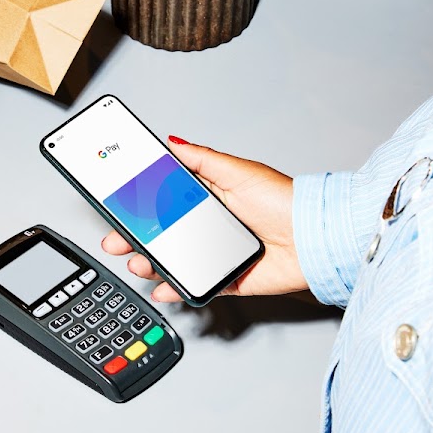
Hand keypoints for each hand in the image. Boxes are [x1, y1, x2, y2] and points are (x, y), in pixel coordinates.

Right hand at [101, 138, 306, 302]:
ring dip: (151, 264)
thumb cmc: (285, 202)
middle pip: (163, 234)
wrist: (316, 240)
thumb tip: (173, 143)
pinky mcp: (229, 278)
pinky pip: (197, 286)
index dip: (141, 206)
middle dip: (135, 238)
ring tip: (140, 263)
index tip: (120, 209)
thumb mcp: (238, 172)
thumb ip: (202, 160)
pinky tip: (163, 288)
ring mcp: (217, 254)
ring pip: (174, 261)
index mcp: (211, 198)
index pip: (166, 201)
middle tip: (117, 240)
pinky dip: (177, 290)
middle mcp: (211, 226)